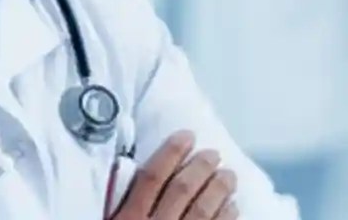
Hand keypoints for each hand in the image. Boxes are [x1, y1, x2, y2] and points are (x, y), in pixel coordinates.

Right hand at [113, 130, 238, 219]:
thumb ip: (114, 201)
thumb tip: (121, 167)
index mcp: (127, 219)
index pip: (151, 178)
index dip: (170, 153)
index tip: (186, 136)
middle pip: (181, 191)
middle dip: (200, 169)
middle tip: (213, 154)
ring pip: (202, 211)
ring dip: (218, 190)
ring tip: (229, 175)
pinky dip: (227, 217)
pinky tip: (233, 206)